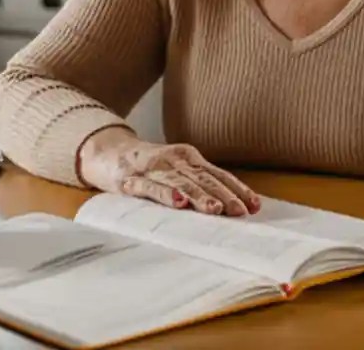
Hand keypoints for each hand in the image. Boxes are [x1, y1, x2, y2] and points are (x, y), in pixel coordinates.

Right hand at [77, 127, 260, 215]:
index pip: (218, 174)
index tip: (255, 205)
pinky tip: (178, 203)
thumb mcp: (177, 170)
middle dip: (224, 195)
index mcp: (188, 157)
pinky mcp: (132, 180)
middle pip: (204, 179)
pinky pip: (151, 188)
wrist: (108, 152)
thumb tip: (232, 205)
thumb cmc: (150, 167)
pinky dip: (166, 195)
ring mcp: (154, 168)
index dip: (237, 189)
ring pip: (181, 183)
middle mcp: (174, 160)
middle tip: (240, 211)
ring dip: (199, 197)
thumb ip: (200, 183)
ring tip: (214, 210)